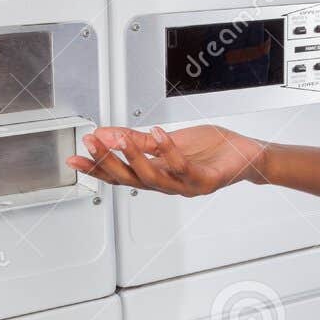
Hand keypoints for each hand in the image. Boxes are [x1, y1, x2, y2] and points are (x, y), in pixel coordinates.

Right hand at [66, 124, 266, 196]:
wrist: (246, 156)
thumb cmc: (211, 150)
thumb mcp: (169, 140)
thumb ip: (140, 140)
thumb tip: (108, 133)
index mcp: (157, 174)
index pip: (121, 175)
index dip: (96, 168)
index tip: (73, 159)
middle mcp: (169, 185)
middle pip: (131, 179)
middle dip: (108, 161)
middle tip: (91, 143)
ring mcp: (187, 185)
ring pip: (154, 177)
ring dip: (134, 157)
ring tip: (120, 138)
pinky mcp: (206, 180)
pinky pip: (183, 168)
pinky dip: (168, 150)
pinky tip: (158, 133)